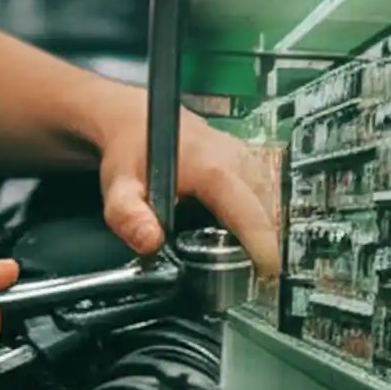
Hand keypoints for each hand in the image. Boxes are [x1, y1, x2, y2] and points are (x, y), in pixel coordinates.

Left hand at [96, 97, 279, 275]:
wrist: (135, 117)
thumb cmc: (130, 151)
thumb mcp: (119, 188)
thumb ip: (129, 217)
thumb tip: (152, 242)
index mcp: (213, 168)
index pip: (251, 214)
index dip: (264, 246)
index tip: (268, 271)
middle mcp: (235, 157)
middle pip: (268, 207)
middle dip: (270, 240)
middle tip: (261, 272)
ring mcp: (243, 153)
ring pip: (271, 195)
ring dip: (269, 224)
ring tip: (259, 254)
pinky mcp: (244, 154)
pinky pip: (265, 185)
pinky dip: (264, 208)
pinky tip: (250, 227)